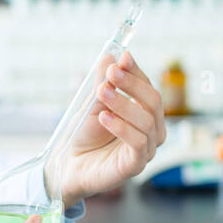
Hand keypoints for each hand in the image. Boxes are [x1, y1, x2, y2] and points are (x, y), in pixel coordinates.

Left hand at [49, 51, 165, 205]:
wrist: (69, 163)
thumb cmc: (84, 134)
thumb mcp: (92, 104)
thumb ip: (102, 82)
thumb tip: (109, 56)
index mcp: (145, 113)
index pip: (148, 87)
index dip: (137, 72)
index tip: (122, 58)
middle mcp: (152, 130)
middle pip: (153, 101)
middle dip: (132, 84)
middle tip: (111, 73)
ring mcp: (147, 149)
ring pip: (146, 121)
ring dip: (123, 103)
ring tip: (102, 92)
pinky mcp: (135, 165)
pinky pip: (138, 143)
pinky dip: (122, 127)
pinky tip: (104, 117)